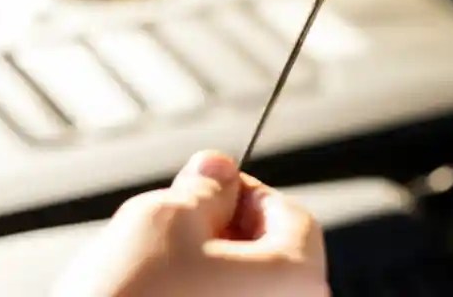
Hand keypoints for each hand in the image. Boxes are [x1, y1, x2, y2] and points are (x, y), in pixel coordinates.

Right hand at [54, 151, 327, 296]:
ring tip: (156, 268)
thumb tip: (218, 168)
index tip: (210, 187)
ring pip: (242, 289)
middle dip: (223, 232)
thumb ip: (204, 188)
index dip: (246, 192)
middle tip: (177, 224)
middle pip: (269, 258)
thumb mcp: (166, 217)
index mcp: (296, 279)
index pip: (291, 217)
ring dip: (207, 269)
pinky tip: (155, 295)